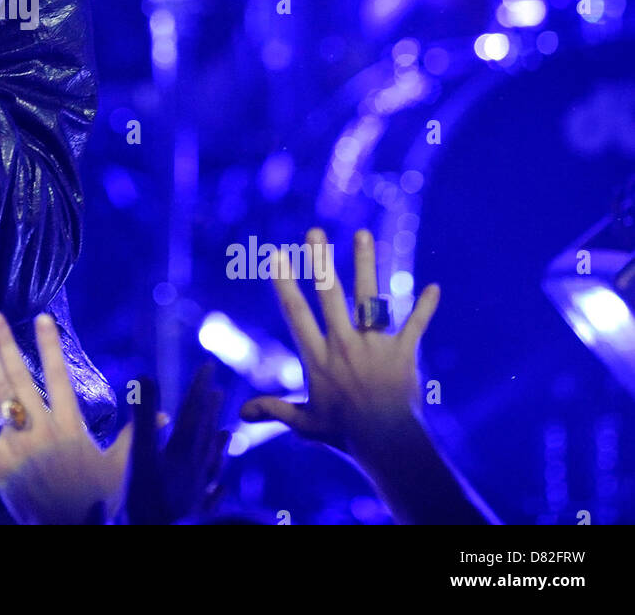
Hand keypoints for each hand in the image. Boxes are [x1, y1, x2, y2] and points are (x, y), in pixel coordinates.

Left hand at [0, 311, 134, 524]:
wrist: (76, 530)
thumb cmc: (101, 501)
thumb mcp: (123, 466)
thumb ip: (135, 434)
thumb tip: (163, 413)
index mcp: (70, 428)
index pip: (58, 377)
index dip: (49, 346)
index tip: (42, 317)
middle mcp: (42, 432)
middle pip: (20, 380)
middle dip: (6, 346)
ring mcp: (18, 448)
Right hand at [123, 364, 228, 524]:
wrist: (163, 536)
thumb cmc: (149, 502)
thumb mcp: (141, 455)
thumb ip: (143, 418)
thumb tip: (145, 376)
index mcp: (183, 452)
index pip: (193, 412)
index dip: (199, 387)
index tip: (208, 365)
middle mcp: (196, 469)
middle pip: (206, 434)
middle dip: (210, 410)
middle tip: (217, 388)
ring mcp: (198, 492)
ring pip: (212, 462)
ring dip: (217, 442)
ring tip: (226, 430)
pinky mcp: (197, 513)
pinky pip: (212, 494)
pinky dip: (217, 484)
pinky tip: (221, 484)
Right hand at [238, 227, 437, 461]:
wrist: (389, 444)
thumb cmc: (344, 435)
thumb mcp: (305, 423)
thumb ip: (275, 410)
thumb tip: (241, 412)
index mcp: (318, 358)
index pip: (296, 313)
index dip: (285, 283)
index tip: (276, 255)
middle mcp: (344, 345)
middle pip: (330, 295)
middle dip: (321, 261)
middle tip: (314, 232)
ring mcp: (375, 347)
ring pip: (370, 298)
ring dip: (367, 264)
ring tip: (362, 234)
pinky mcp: (403, 353)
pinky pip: (416, 325)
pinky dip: (425, 308)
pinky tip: (435, 288)